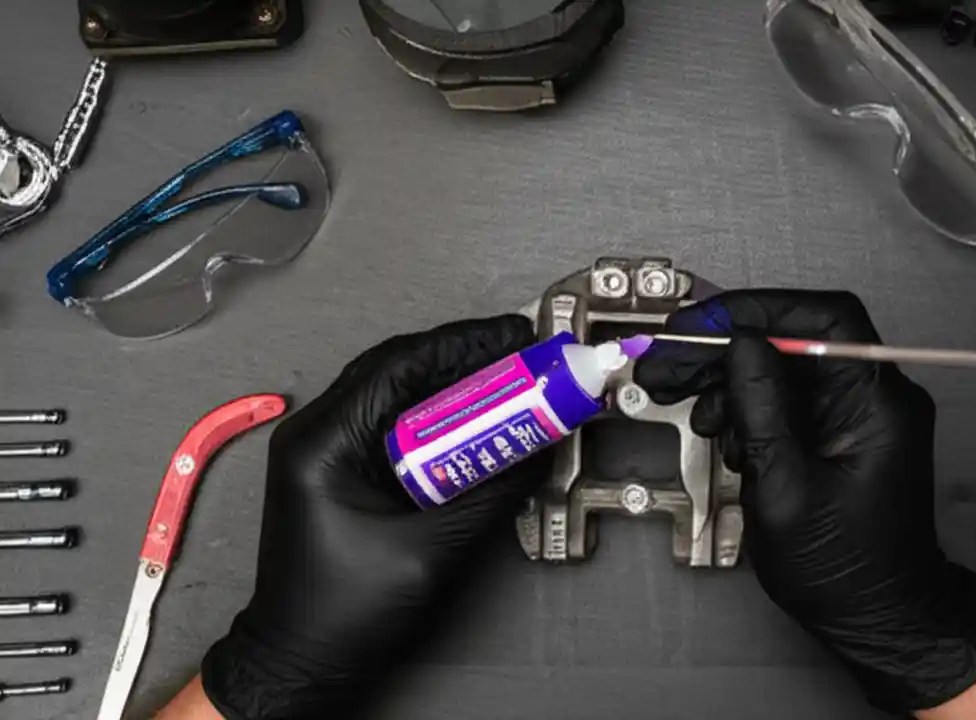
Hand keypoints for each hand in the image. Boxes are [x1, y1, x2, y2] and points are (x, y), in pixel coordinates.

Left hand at [201, 316, 546, 719]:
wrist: (297, 660)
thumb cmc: (338, 615)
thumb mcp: (431, 548)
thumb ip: (489, 493)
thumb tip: (533, 451)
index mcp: (322, 442)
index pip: (400, 365)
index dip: (464, 344)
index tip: (511, 337)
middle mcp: (316, 435)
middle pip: (399, 370)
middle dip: (464, 358)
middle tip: (519, 355)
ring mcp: (323, 451)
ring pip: (397, 393)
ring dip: (452, 385)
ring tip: (507, 381)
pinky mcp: (338, 470)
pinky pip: (394, 425)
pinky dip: (438, 417)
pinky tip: (476, 421)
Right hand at [634, 290, 975, 712]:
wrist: (880, 620)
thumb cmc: (843, 568)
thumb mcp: (784, 484)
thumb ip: (761, 407)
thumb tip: (739, 343)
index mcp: (878, 401)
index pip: (824, 318)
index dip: (759, 309)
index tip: (704, 323)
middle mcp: (875, 397)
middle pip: (795, 342)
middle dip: (729, 350)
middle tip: (670, 362)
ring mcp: (858, 416)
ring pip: (785, 371)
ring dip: (732, 383)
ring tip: (691, 409)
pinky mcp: (840, 435)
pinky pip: (790, 402)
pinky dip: (750, 410)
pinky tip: (723, 433)